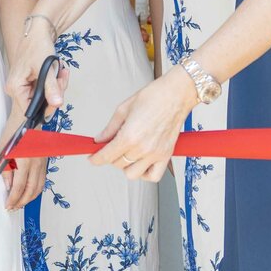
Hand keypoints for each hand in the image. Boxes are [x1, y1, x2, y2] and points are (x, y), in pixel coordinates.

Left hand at [0, 100, 48, 209]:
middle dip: (22, 202)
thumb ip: (5, 170)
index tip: (7, 205)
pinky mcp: (45, 161)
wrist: (29, 117)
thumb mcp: (3, 150)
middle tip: (13, 208)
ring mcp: (43, 162)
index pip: (19, 186)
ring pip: (39, 187)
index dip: (13, 198)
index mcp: (25, 160)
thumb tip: (8, 186)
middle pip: (31, 190)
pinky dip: (36, 189)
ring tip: (20, 204)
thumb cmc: (14, 130)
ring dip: (30, 198)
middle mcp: (37, 163)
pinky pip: (42, 180)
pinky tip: (28, 193)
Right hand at [3, 24, 69, 111]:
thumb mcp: (46, 68)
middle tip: (62, 78)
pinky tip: (58, 70)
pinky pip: (44, 89)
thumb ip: (51, 88)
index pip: (30, 110)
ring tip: (61, 71)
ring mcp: (23, 85)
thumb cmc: (38, 46)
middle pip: (38, 103)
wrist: (38, 32)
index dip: (46, 108)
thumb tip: (57, 104)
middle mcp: (16, 89)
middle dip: (54, 93)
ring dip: (56, 86)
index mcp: (15, 88)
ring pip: (44, 96)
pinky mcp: (29, 82)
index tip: (59, 98)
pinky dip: (53, 82)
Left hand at [92, 67, 197, 181]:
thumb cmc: (154, 96)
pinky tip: (141, 164)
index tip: (93, 158)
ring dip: (126, 166)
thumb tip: (100, 140)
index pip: (106, 156)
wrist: (176, 94)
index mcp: (129, 136)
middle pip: (118, 164)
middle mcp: (142, 148)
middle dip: (111, 157)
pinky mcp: (166, 155)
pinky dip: (145, 174)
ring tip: (127, 154)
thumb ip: (110, 128)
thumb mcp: (124, 109)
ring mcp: (155, 154)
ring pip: (132, 174)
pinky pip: (153, 176)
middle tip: (112, 146)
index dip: (96, 159)